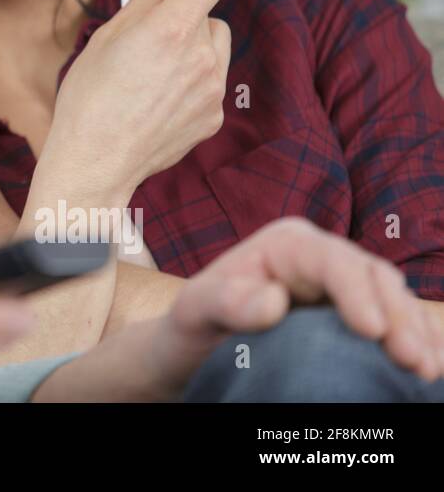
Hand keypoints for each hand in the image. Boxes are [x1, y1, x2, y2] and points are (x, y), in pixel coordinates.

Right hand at [39, 0, 232, 206]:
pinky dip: (191, 81)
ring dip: (193, 47)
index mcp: (173, 29)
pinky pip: (211, 83)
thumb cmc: (89, 97)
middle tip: (150, 30)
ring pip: (215, 50)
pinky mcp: (213, 117)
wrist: (95, 160)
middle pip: (210, 17)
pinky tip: (156, 99)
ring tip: (152, 70)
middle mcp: (203, 56)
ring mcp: (213, 90)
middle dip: (186, 15)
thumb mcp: (108, 37)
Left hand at [144, 218, 443, 397]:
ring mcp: (345, 288)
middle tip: (412, 361)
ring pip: (394, 300)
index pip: (331, 260)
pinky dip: (418, 340)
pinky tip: (432, 367)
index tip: (372, 331)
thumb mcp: (196, 309)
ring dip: (417, 332)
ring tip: (427, 371)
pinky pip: (397, 323)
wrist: (202, 348)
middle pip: (373, 278)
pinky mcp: (356, 316)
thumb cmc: (197, 322)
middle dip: (399, 317)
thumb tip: (273, 299)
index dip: (356, 292)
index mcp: (287, 244)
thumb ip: (225, 300)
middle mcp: (323, 259)